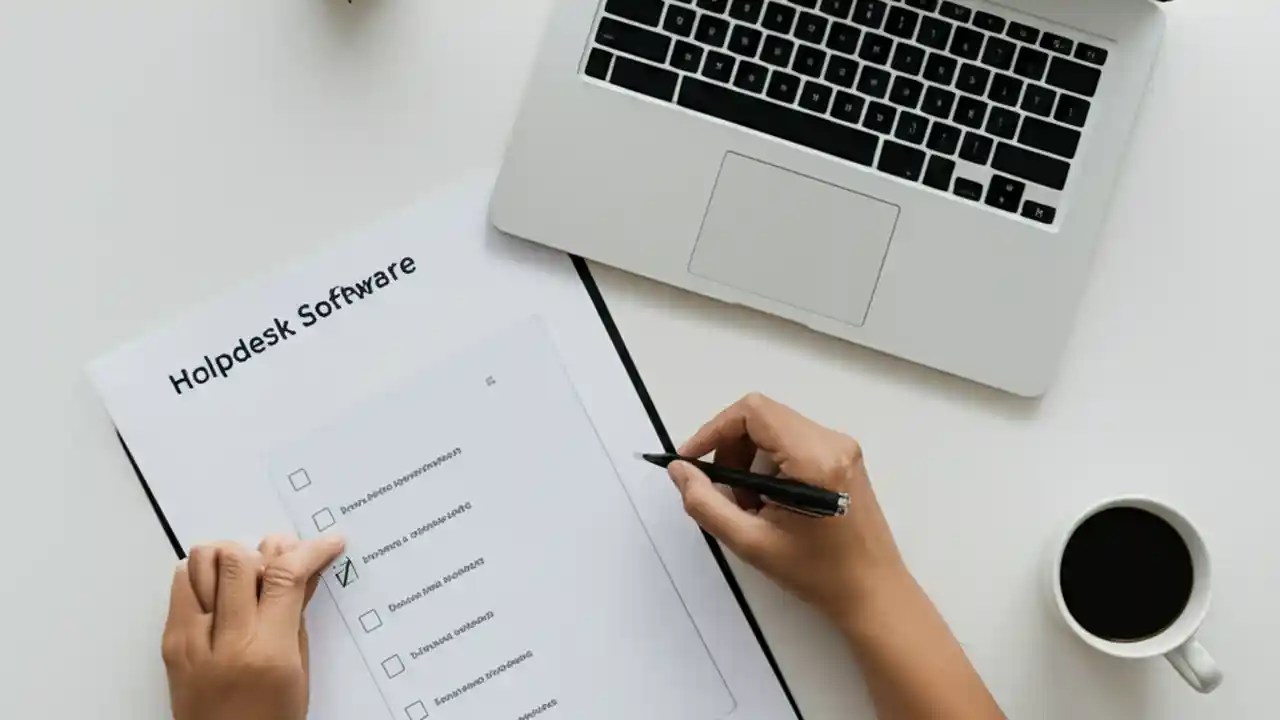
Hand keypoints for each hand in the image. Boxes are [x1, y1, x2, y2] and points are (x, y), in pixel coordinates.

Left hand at [162, 534, 344, 719]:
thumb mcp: (299, 670)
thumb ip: (298, 613)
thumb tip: (305, 566)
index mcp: (267, 653)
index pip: (284, 577)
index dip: (309, 550)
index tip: (326, 543)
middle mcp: (225, 641)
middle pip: (237, 560)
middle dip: (263, 553)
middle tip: (277, 566)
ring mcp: (190, 640)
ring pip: (201, 561)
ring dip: (228, 560)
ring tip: (245, 579)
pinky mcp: (169, 641)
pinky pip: (181, 583)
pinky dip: (203, 576)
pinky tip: (221, 593)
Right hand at [670, 393, 907, 626]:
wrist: (873, 592)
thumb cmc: (817, 573)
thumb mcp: (751, 543)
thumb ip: (706, 504)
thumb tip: (679, 470)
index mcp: (815, 458)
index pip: (753, 412)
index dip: (713, 429)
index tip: (691, 461)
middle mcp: (833, 441)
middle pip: (762, 417)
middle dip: (731, 449)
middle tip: (724, 493)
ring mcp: (842, 447)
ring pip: (775, 429)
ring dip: (749, 458)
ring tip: (750, 504)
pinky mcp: (844, 457)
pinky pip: (793, 441)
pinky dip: (770, 464)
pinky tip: (771, 502)